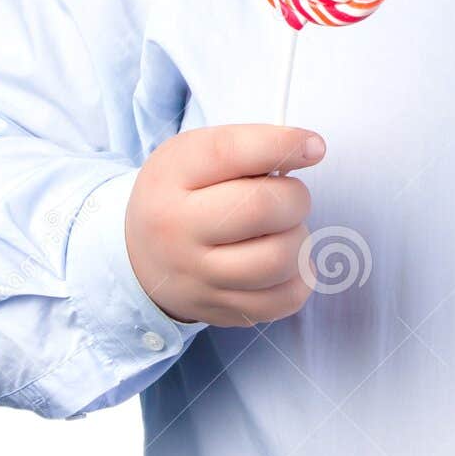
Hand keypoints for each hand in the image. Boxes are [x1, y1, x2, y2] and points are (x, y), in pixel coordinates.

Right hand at [123, 124, 326, 326]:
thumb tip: (313, 150)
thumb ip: (252, 144)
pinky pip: (283, 300)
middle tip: (288, 197)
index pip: (232, 153)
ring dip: (299, 239)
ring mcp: (197, 278)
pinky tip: (286, 261)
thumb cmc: (184, 193)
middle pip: (262, 208)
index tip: (314, 148)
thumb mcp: (198, 153)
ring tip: (284, 231)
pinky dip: (300, 277)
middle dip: (295, 197)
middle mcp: (177, 232)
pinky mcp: (219, 311)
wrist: (140, 256)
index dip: (285, 145)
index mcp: (171, 178)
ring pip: (278, 259)